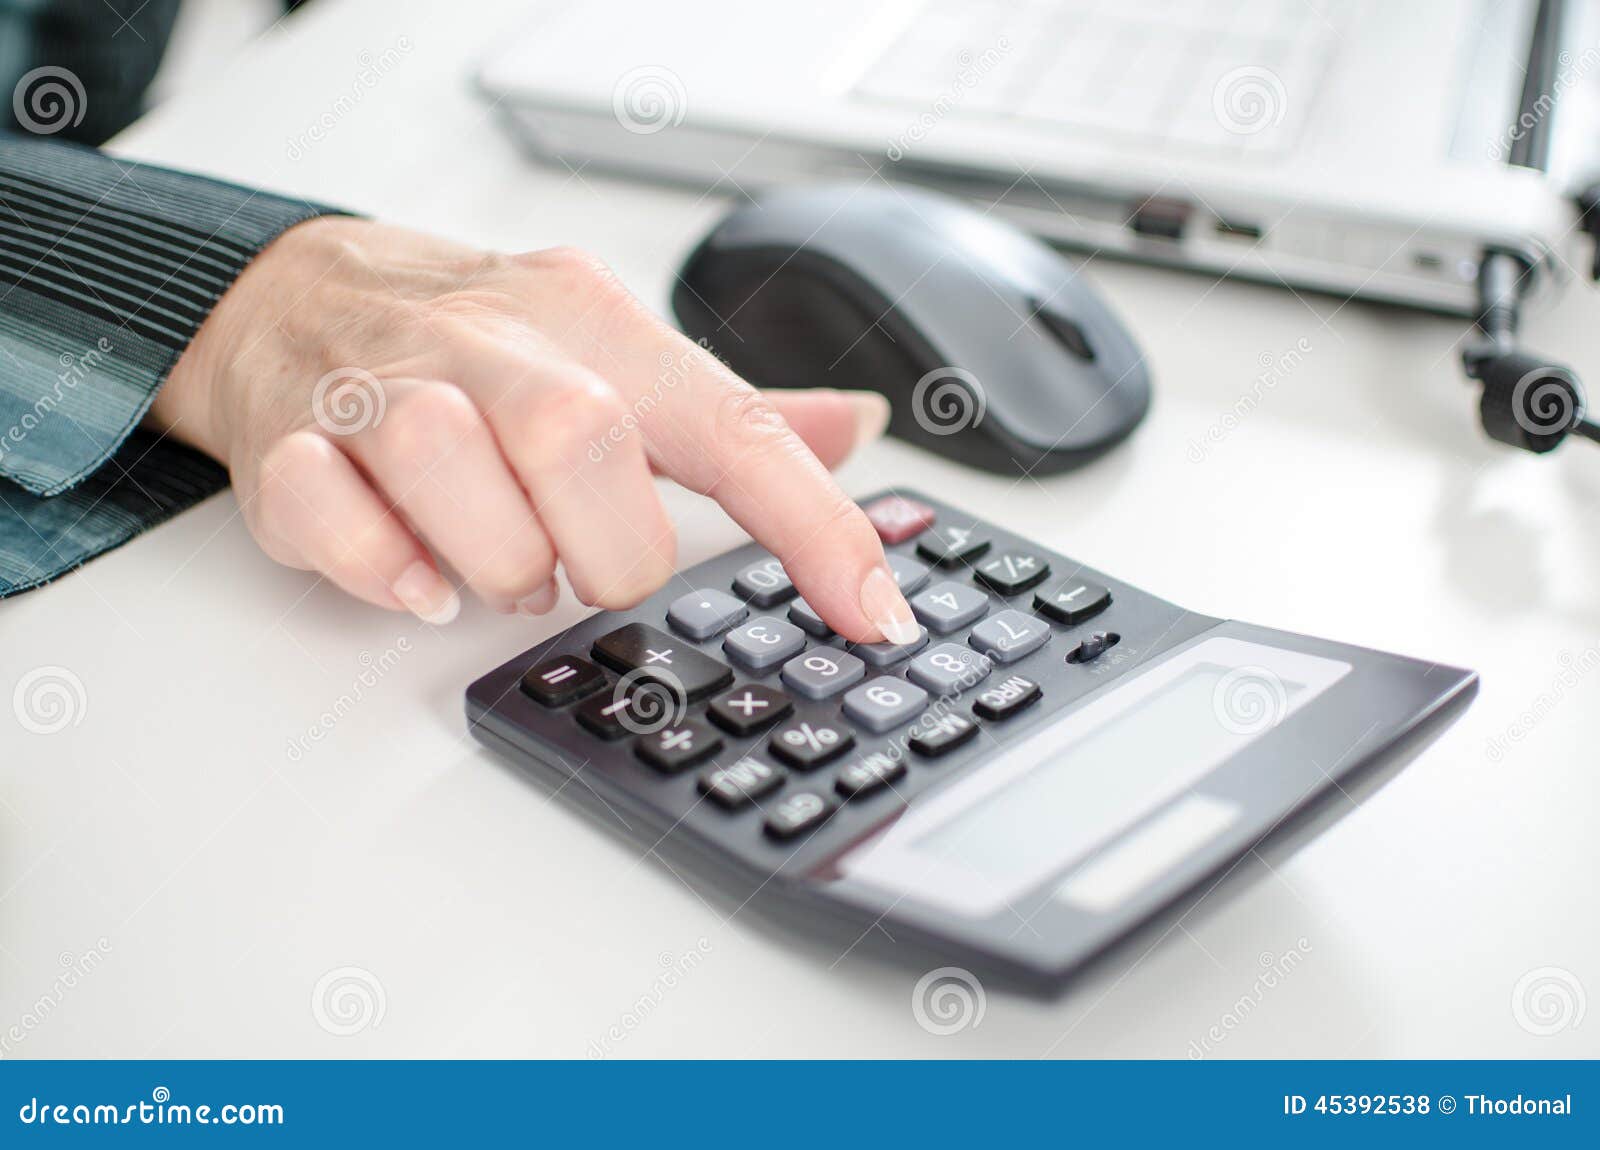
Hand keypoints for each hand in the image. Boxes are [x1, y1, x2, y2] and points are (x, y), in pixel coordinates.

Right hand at [148, 217, 918, 642]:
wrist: (294, 293)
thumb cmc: (477, 341)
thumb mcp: (615, 354)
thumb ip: (735, 415)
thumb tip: (858, 427)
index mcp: (594, 323)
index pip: (731, 425)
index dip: (815, 527)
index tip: (875, 616)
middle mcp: (493, 341)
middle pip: (580, 439)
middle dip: (607, 549)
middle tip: (590, 564)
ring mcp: (381, 386)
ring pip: (446, 462)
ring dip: (497, 561)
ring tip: (505, 568)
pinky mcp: (289, 443)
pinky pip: (326, 507)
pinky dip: (381, 566)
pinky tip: (416, 575)